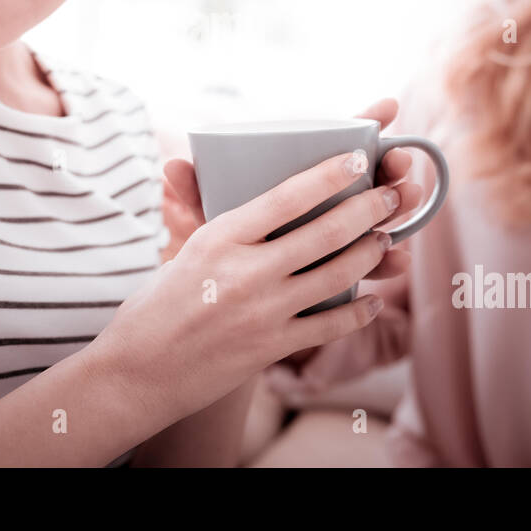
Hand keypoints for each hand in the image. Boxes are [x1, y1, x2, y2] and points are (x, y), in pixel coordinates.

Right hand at [160, 97, 418, 370]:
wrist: (138, 372)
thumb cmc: (157, 305)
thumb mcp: (186, 249)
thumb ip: (212, 214)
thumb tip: (206, 168)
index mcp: (221, 237)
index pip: (286, 196)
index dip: (328, 175)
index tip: (356, 157)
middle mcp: (245, 271)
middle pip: (324, 232)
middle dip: (367, 209)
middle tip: (391, 196)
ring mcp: (262, 312)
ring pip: (335, 275)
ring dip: (370, 253)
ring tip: (387, 238)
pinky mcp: (271, 348)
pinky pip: (329, 326)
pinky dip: (357, 312)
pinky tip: (372, 301)